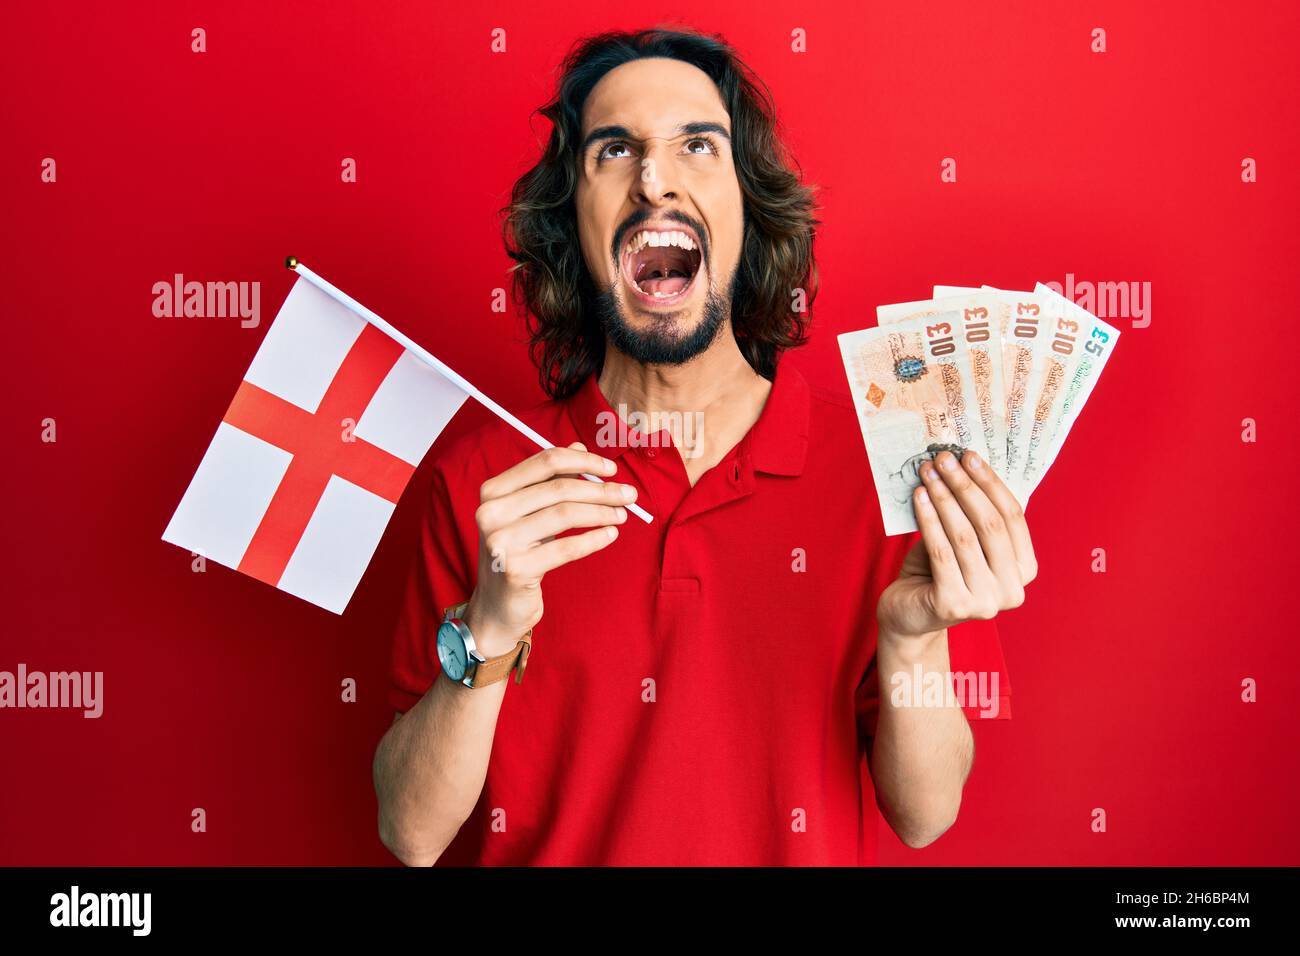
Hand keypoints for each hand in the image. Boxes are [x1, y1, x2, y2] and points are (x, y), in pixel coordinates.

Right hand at [465, 442, 635, 656]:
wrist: (497, 607)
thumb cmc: (518, 553)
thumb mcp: (530, 514)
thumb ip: (551, 480)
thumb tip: (580, 447)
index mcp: (492, 492)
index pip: (545, 462)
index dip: (583, 462)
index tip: (611, 469)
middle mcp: (491, 513)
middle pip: (559, 488)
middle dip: (601, 490)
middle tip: (629, 495)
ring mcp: (501, 542)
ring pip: (565, 514)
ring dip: (602, 512)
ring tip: (622, 515)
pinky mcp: (516, 569)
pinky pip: (566, 548)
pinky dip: (594, 539)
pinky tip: (610, 535)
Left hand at [876, 449, 1036, 638]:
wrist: (909, 614)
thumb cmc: (938, 572)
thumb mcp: (965, 541)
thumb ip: (974, 513)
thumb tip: (964, 463)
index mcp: (1025, 570)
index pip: (1013, 517)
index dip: (991, 483)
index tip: (969, 456)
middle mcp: (1012, 590)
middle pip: (990, 525)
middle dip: (965, 486)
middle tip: (944, 459)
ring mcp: (985, 602)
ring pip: (964, 536)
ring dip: (944, 498)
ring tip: (928, 473)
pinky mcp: (954, 605)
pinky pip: (940, 551)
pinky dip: (928, 519)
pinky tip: (918, 498)